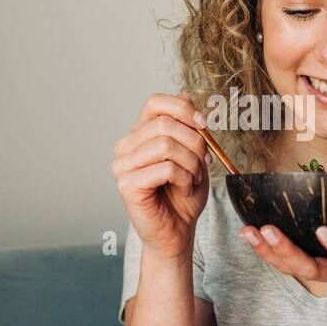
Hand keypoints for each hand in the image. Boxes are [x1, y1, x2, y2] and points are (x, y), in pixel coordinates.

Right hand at [112, 91, 211, 260]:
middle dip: (195, 143)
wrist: (178, 231)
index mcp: (139, 134)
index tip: (204, 124)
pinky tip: (184, 189)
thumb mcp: (193, 154)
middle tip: (203, 164)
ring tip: (193, 178)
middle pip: (165, 124)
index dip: (183, 108)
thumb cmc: (183, 194)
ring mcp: (122, 166)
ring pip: (166, 145)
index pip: (155, 102)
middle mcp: (125, 147)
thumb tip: (184, 93)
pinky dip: (184, 178)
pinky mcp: (126, 185)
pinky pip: (166, 168)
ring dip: (191, 163)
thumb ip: (187, 126)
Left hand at [238, 212, 326, 304]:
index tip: (324, 230)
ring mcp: (323, 271)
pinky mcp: (311, 266)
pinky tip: (247, 232)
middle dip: (288, 251)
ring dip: (267, 251)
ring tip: (248, 231)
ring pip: (291, 268)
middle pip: (310, 269)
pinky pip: (283, 263)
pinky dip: (264, 250)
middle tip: (268, 230)